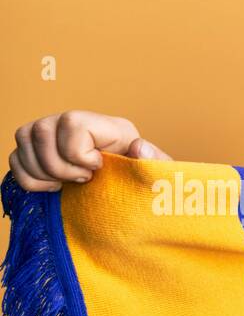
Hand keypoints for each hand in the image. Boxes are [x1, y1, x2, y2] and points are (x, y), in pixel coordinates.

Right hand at [9, 110, 171, 191]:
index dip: (78, 152)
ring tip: (69, 184)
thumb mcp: (157, 176)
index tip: (96, 169)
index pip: (72, 122)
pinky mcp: (34, 149)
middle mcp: (74, 121)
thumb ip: (154, 162)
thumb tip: (140, 148)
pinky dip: (30, 179)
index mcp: (107, 126)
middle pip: (41, 131)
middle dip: (59, 166)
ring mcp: (51, 133)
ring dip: (43, 172)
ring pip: (23, 140)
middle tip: (83, 180)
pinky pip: (15, 158)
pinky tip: (54, 187)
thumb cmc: (144, 184)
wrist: (129, 194)